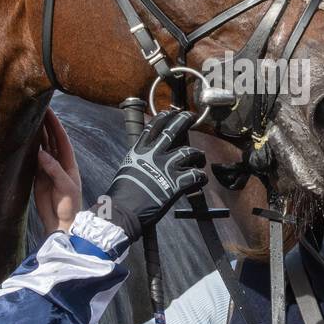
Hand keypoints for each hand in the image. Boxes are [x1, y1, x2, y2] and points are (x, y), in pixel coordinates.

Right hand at [34, 107, 81, 233]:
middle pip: (51, 140)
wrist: (62, 222)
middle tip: (37, 109)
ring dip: (37, 134)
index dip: (55, 126)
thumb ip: (55, 170)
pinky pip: (33, 159)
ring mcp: (48, 169)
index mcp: (68, 163)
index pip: (61, 140)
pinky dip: (29, 148)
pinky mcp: (38, 176)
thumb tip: (42, 154)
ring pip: (42, 147)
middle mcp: (58, 163)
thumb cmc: (69, 205)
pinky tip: (24, 139)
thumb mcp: (66, 187)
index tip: (49, 112)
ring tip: (29, 119)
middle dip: (46, 125)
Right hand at [101, 108, 207, 241]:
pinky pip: (196, 175)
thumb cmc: (122, 195)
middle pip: (172, 131)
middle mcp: (154, 155)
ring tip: (200, 159)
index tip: (171, 112)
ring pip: (190, 152)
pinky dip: (201, 177)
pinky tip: (201, 179)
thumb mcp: (128, 170)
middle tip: (191, 116)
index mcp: (140, 152)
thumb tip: (149, 159)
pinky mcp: (176, 183)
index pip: (153, 127)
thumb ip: (140, 161)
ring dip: (198, 155)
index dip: (164, 117)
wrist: (123, 211)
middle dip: (184, 120)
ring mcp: (166, 168)